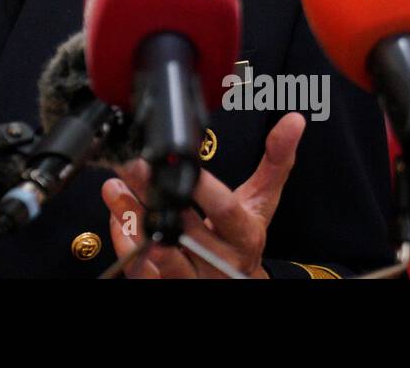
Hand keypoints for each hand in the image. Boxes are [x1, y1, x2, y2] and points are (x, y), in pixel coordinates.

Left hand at [100, 112, 305, 277]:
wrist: (234, 284)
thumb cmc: (242, 236)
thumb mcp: (262, 201)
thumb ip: (275, 162)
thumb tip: (294, 120)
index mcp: (245, 236)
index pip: (225, 211)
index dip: (202, 188)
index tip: (177, 161)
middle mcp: (220, 262)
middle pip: (184, 229)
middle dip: (154, 194)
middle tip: (131, 165)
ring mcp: (194, 280)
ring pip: (159, 254)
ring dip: (132, 218)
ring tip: (115, 189)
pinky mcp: (167, 288)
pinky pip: (141, 272)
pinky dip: (125, 243)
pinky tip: (117, 216)